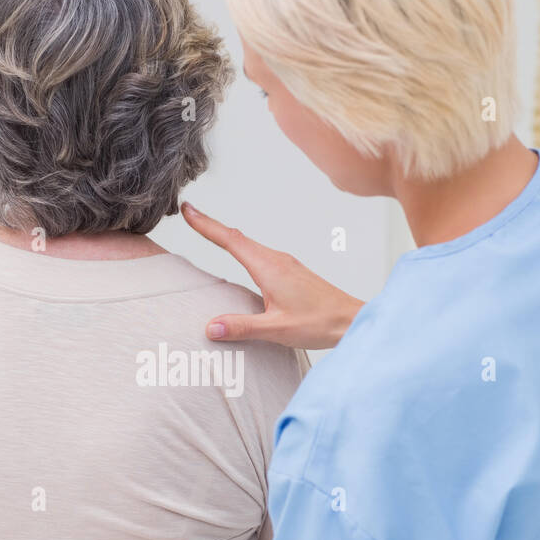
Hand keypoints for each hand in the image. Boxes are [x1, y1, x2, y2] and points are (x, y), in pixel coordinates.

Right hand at [182, 201, 363, 348]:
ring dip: (226, 235)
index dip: (207, 225)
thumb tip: (211, 327)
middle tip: (188, 212)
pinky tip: (240, 254)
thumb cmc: (320, 323)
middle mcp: (277, 260)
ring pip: (249, 244)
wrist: (351, 320)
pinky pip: (259, 253)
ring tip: (207, 229)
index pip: (230, 241)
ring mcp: (285, 264)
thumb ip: (243, 327)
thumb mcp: (277, 329)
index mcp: (269, 268)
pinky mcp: (291, 271)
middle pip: (237, 237)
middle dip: (211, 224)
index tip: (188, 210)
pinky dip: (242, 247)